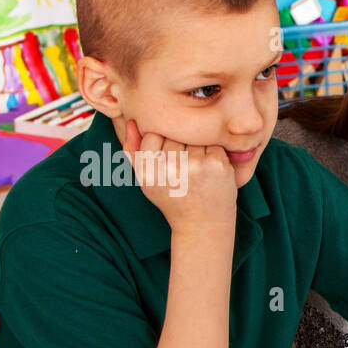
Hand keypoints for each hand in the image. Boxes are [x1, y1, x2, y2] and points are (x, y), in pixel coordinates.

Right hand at [121, 119, 236, 233]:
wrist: (203, 225)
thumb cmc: (173, 200)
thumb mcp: (147, 181)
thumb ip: (134, 151)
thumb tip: (131, 122)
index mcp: (149, 171)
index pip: (151, 134)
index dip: (161, 143)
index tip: (167, 158)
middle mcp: (170, 168)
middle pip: (174, 134)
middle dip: (180, 145)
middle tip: (185, 165)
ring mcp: (195, 165)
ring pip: (194, 136)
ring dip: (197, 148)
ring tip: (198, 169)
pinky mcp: (217, 164)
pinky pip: (213, 142)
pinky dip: (214, 153)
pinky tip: (211, 171)